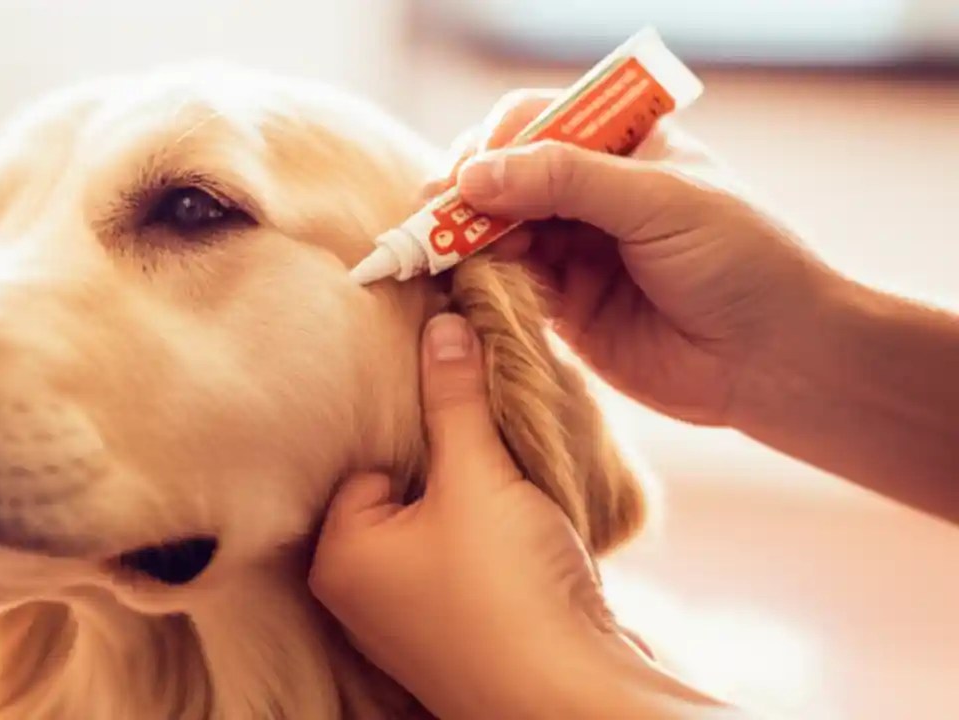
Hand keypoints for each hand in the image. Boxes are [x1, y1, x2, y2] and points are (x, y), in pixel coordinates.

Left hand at [310, 313, 650, 719]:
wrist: (573, 696)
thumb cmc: (506, 591)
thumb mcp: (478, 476)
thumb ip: (456, 398)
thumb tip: (444, 323)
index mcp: (339, 556)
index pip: (366, 457)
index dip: (417, 426)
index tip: (458, 402)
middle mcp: (364, 593)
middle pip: (404, 488)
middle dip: (452, 459)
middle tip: (492, 435)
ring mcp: (414, 618)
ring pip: (443, 523)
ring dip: (481, 496)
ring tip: (516, 481)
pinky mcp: (464, 631)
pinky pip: (471, 560)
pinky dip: (498, 538)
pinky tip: (529, 526)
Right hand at [429, 90, 835, 425]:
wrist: (776, 360)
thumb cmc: (741, 261)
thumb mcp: (658, 200)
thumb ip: (566, 182)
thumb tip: (474, 175)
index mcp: (625, 147)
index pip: (540, 121)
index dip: (497, 142)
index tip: (471, 173)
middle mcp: (595, 195)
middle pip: (507, 178)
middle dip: (469, 193)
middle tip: (435, 215)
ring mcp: (578, 252)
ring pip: (500, 233)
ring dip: (468, 241)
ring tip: (440, 254)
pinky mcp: (567, 309)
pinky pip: (509, 287)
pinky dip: (482, 285)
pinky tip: (466, 286)